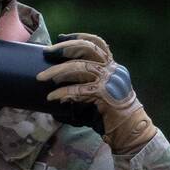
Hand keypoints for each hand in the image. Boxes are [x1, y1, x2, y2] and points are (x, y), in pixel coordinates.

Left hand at [37, 32, 156, 153]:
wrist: (128, 132)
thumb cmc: (108, 115)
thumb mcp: (96, 94)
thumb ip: (82, 84)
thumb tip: (53, 83)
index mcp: (112, 67)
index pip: (98, 44)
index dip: (79, 37)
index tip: (61, 37)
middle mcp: (113, 70)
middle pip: (88, 49)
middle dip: (64, 48)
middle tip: (46, 52)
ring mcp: (110, 81)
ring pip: (80, 66)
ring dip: (57, 71)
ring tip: (40, 78)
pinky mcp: (104, 94)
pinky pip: (78, 89)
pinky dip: (62, 92)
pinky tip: (52, 97)